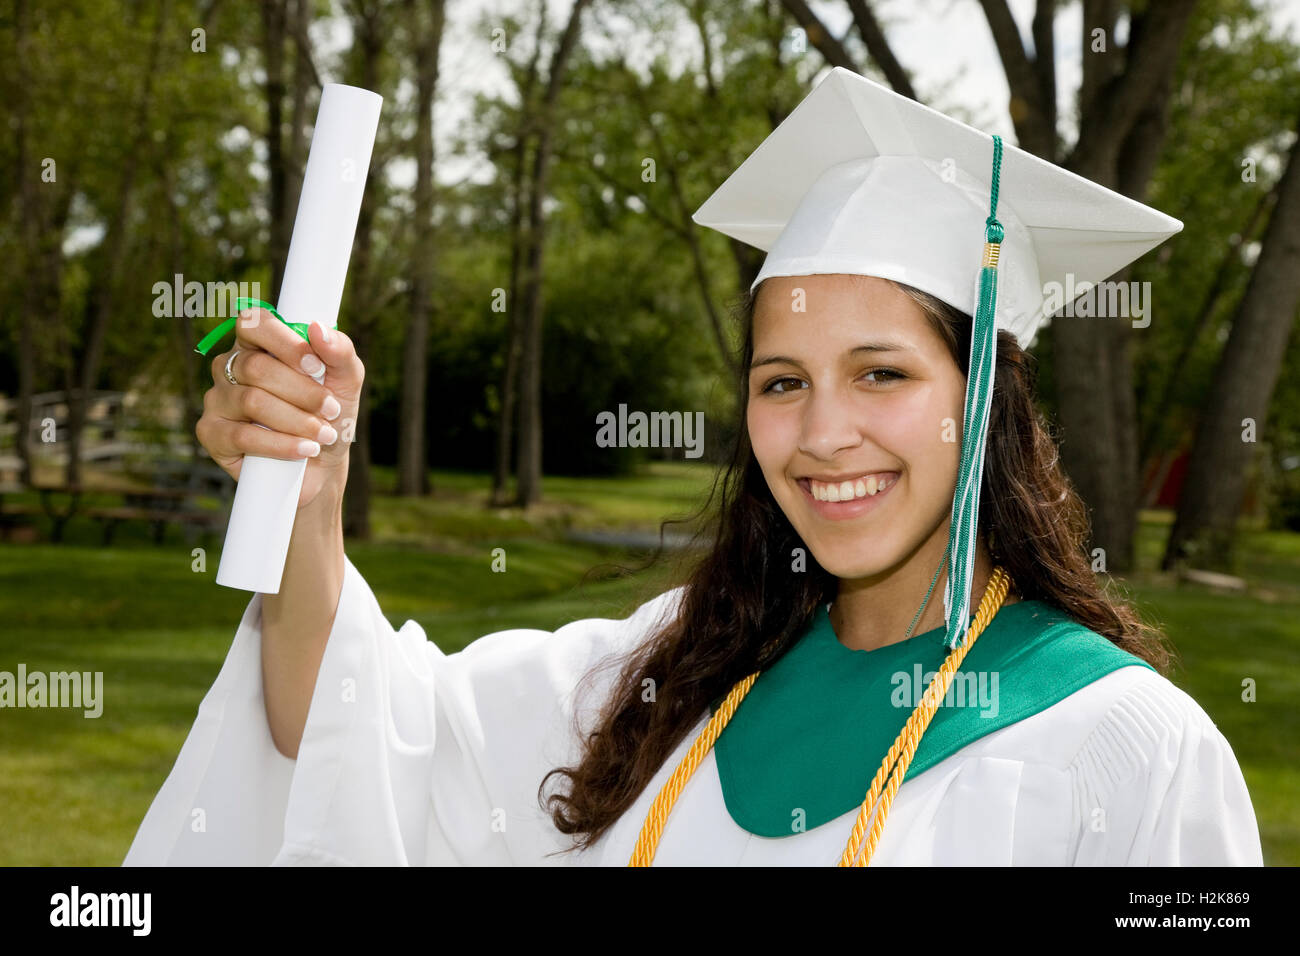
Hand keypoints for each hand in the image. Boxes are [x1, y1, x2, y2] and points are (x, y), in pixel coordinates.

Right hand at [196, 307, 363, 508]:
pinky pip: (242, 436)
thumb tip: (317, 328)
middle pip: (256, 367)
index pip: (254, 323)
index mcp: (258, 344)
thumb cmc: (330, 415)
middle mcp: (231, 366)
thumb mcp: (346, 380)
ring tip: (323, 435)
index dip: (285, 343)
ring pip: (251, 401)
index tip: (316, 366)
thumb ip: (339, 351)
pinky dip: (281, 444)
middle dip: (302, 391)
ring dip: (297, 421)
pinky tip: (305, 450)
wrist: (322, 466)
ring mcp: (217, 399)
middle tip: (331, 410)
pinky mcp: (211, 433)